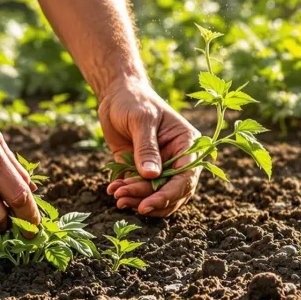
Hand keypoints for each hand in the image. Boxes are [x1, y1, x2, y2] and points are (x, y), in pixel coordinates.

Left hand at [98, 80, 200, 216]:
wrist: (116, 96)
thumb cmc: (134, 101)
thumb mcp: (141, 120)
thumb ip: (147, 148)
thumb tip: (152, 176)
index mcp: (187, 144)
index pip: (186, 177)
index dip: (168, 194)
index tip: (147, 204)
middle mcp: (178, 159)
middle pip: (172, 192)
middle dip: (149, 199)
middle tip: (123, 199)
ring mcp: (161, 167)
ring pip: (156, 195)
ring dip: (136, 199)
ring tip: (117, 194)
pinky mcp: (141, 171)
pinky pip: (139, 190)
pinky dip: (127, 194)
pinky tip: (113, 189)